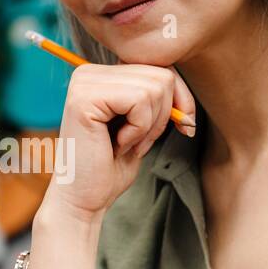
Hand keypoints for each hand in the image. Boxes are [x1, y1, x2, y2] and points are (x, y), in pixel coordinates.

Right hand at [44, 62, 196, 222]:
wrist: (82, 201)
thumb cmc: (109, 169)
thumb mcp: (142, 126)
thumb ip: (157, 100)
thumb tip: (184, 91)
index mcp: (102, 75)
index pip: (159, 67)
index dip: (180, 98)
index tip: (183, 127)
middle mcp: (90, 72)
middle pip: (161, 74)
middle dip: (163, 115)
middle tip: (138, 142)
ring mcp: (85, 82)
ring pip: (154, 87)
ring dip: (149, 125)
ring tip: (125, 144)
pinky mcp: (84, 98)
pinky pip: (139, 100)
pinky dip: (139, 129)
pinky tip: (117, 144)